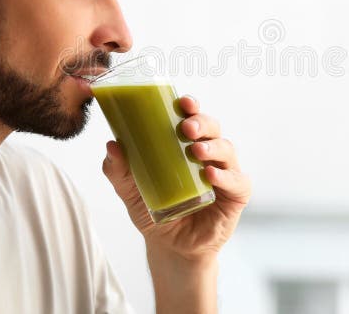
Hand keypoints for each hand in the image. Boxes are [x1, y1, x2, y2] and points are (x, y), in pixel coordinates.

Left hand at [102, 94, 251, 263]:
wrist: (169, 247)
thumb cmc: (153, 209)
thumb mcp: (130, 189)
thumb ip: (118, 169)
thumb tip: (112, 145)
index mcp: (186, 143)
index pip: (192, 117)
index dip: (191, 106)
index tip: (182, 102)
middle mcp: (208, 153)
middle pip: (212, 128)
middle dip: (202, 123)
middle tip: (186, 128)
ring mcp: (224, 172)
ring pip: (226, 149)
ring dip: (212, 147)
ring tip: (196, 151)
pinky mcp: (236, 195)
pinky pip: (236, 180)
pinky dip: (225, 176)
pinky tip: (211, 175)